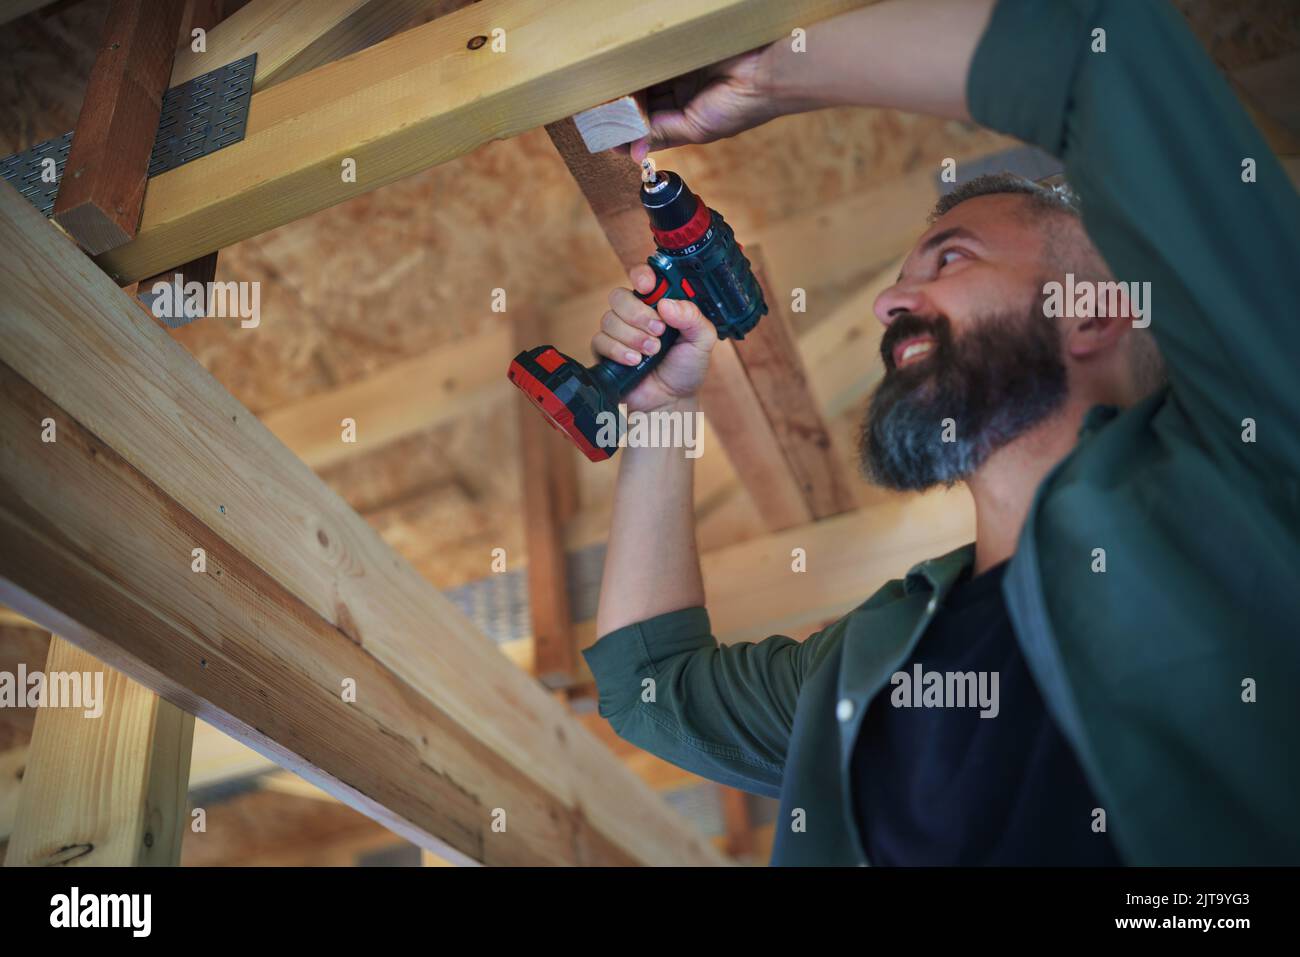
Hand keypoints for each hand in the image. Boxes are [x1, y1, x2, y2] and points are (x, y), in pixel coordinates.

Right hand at [591, 264, 716, 412]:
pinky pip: (600, 341)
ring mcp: (619, 332)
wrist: (671, 400)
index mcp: (659, 304)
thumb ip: (692, 317)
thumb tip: (667, 304)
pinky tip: (634, 361)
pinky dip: (619, 351)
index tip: (647, 286)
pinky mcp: (606, 351)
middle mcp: (636, 314)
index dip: (641, 276)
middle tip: (658, 331)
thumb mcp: (701, 340)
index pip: (642, 277)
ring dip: (633, 337)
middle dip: (638, 314)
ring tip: (652, 353)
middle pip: (619, 297)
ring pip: (609, 320)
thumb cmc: (685, 368)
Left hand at [616, 47, 781, 162]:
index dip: (630, 129)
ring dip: (631, 85)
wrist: (764, 73)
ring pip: (648, 80)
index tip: (607, 133)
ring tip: (609, 90)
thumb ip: (663, 135)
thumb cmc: (740, 107)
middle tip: (601, 109)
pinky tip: (626, 69)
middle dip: (626, 106)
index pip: (651, 126)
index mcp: (688, 119)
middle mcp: (682, 96)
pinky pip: (656, 57)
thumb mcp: (695, 128)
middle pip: (645, 101)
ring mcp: (682, 72)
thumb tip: (633, 153)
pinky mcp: (683, 52)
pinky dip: (642, 64)